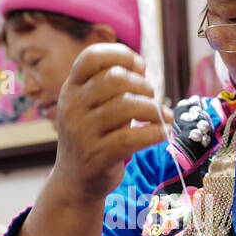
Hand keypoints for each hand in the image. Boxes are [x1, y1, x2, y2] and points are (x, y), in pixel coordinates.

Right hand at [47, 43, 171, 201]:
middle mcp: (71, 107)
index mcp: (70, 89)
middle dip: (142, 85)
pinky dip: (155, 132)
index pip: (92, 57)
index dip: (121, 54)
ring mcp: (82, 132)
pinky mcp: (97, 156)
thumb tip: (141, 67)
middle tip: (153, 97)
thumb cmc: (94, 136)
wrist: (75, 181)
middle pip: (115, 78)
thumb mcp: (92, 107)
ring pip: (127, 106)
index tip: (140, 66)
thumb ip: (112, 87)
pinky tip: (163, 133)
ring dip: (154, 109)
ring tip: (164, 116)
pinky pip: (132, 137)